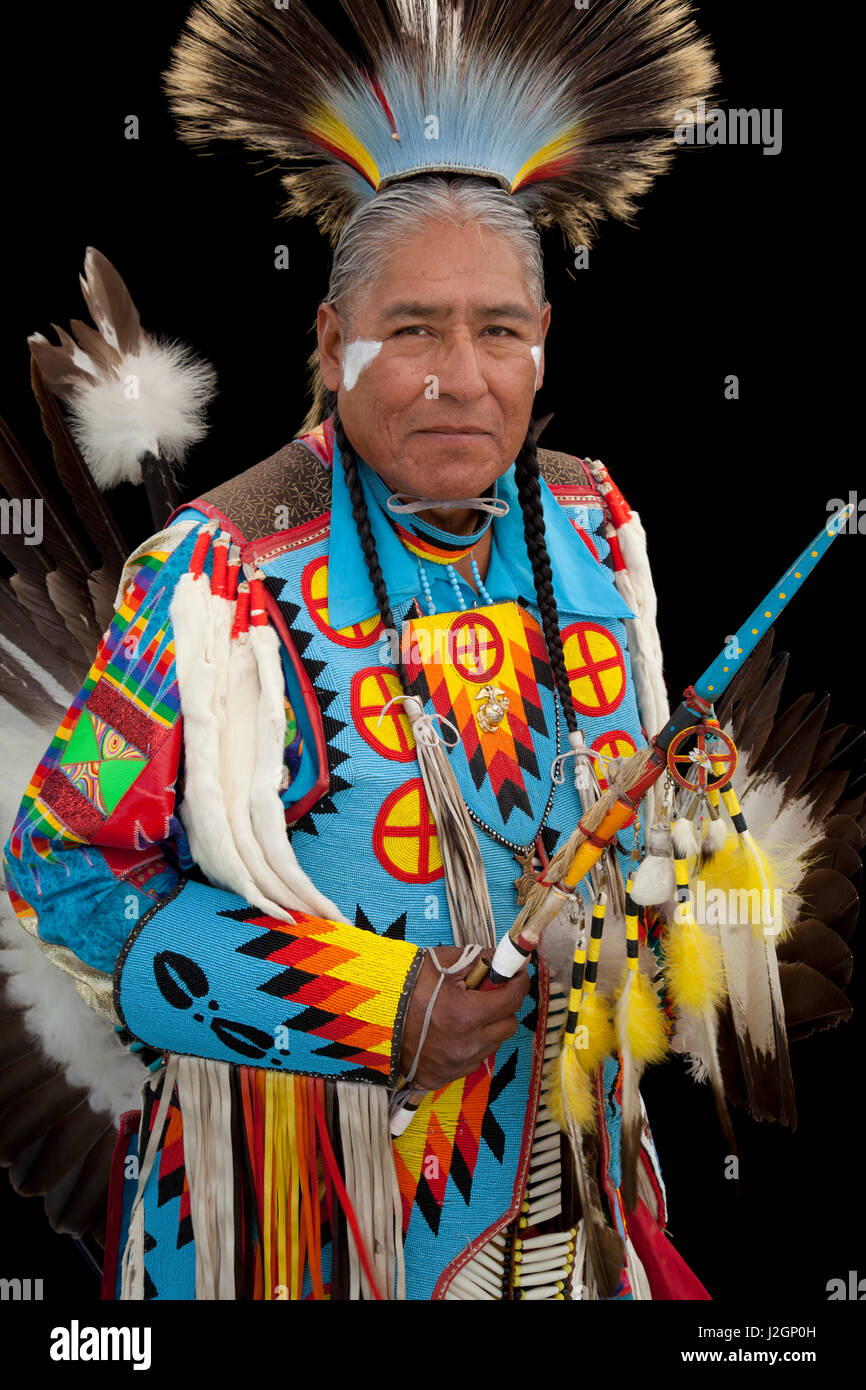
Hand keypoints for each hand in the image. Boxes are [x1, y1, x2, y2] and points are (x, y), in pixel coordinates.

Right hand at [399, 946, 529, 1091]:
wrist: (370, 1012)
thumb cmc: (405, 983)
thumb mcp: (442, 962)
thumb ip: (478, 959)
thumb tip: (504, 958)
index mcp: (465, 1014)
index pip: (512, 1000)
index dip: (518, 983)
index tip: (516, 975)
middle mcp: (464, 1045)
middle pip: (507, 1026)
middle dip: (504, 1007)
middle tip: (490, 994)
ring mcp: (453, 1065)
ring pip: (491, 1046)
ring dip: (488, 1028)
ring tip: (467, 1013)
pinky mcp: (441, 1078)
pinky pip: (471, 1062)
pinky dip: (470, 1046)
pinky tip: (453, 1032)